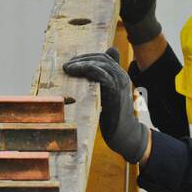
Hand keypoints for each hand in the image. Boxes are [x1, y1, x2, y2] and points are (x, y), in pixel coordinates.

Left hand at [62, 47, 149, 164]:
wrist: (124, 134)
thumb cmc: (113, 118)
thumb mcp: (106, 98)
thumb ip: (99, 86)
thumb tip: (84, 76)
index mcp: (120, 76)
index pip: (105, 57)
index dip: (87, 57)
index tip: (72, 63)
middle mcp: (122, 76)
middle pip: (102, 58)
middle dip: (82, 59)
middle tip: (67, 65)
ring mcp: (120, 83)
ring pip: (101, 64)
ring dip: (81, 63)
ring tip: (67, 68)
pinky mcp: (115, 91)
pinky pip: (101, 74)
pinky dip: (86, 70)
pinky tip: (73, 72)